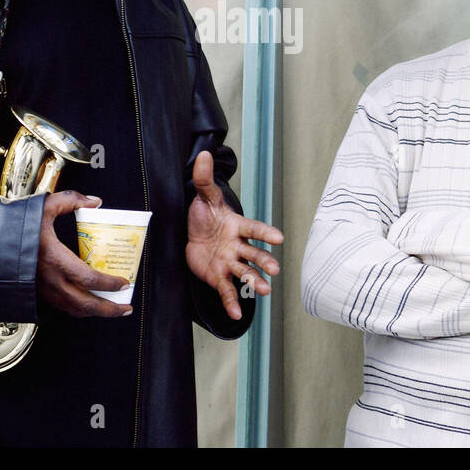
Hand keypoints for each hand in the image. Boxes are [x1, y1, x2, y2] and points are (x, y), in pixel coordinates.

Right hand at [36, 191, 131, 318]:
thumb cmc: (13, 226)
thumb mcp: (43, 207)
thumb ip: (70, 200)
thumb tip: (95, 202)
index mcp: (54, 260)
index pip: (89, 279)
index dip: (110, 284)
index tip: (124, 282)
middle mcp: (50, 281)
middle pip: (86, 304)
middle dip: (109, 309)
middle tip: (125, 307)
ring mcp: (42, 291)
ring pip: (74, 310)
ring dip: (95, 312)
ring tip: (111, 309)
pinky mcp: (36, 294)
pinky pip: (62, 307)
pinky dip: (78, 308)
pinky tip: (87, 302)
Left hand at [186, 150, 283, 320]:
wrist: (190, 234)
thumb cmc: (202, 215)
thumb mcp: (202, 197)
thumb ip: (204, 179)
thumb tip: (204, 154)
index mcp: (236, 225)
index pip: (253, 228)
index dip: (265, 232)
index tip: (279, 238)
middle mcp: (237, 245)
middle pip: (253, 254)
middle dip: (264, 261)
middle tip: (275, 269)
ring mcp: (229, 262)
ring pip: (245, 273)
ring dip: (256, 281)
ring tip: (265, 290)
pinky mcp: (218, 277)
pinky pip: (227, 290)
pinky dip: (232, 301)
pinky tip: (235, 314)